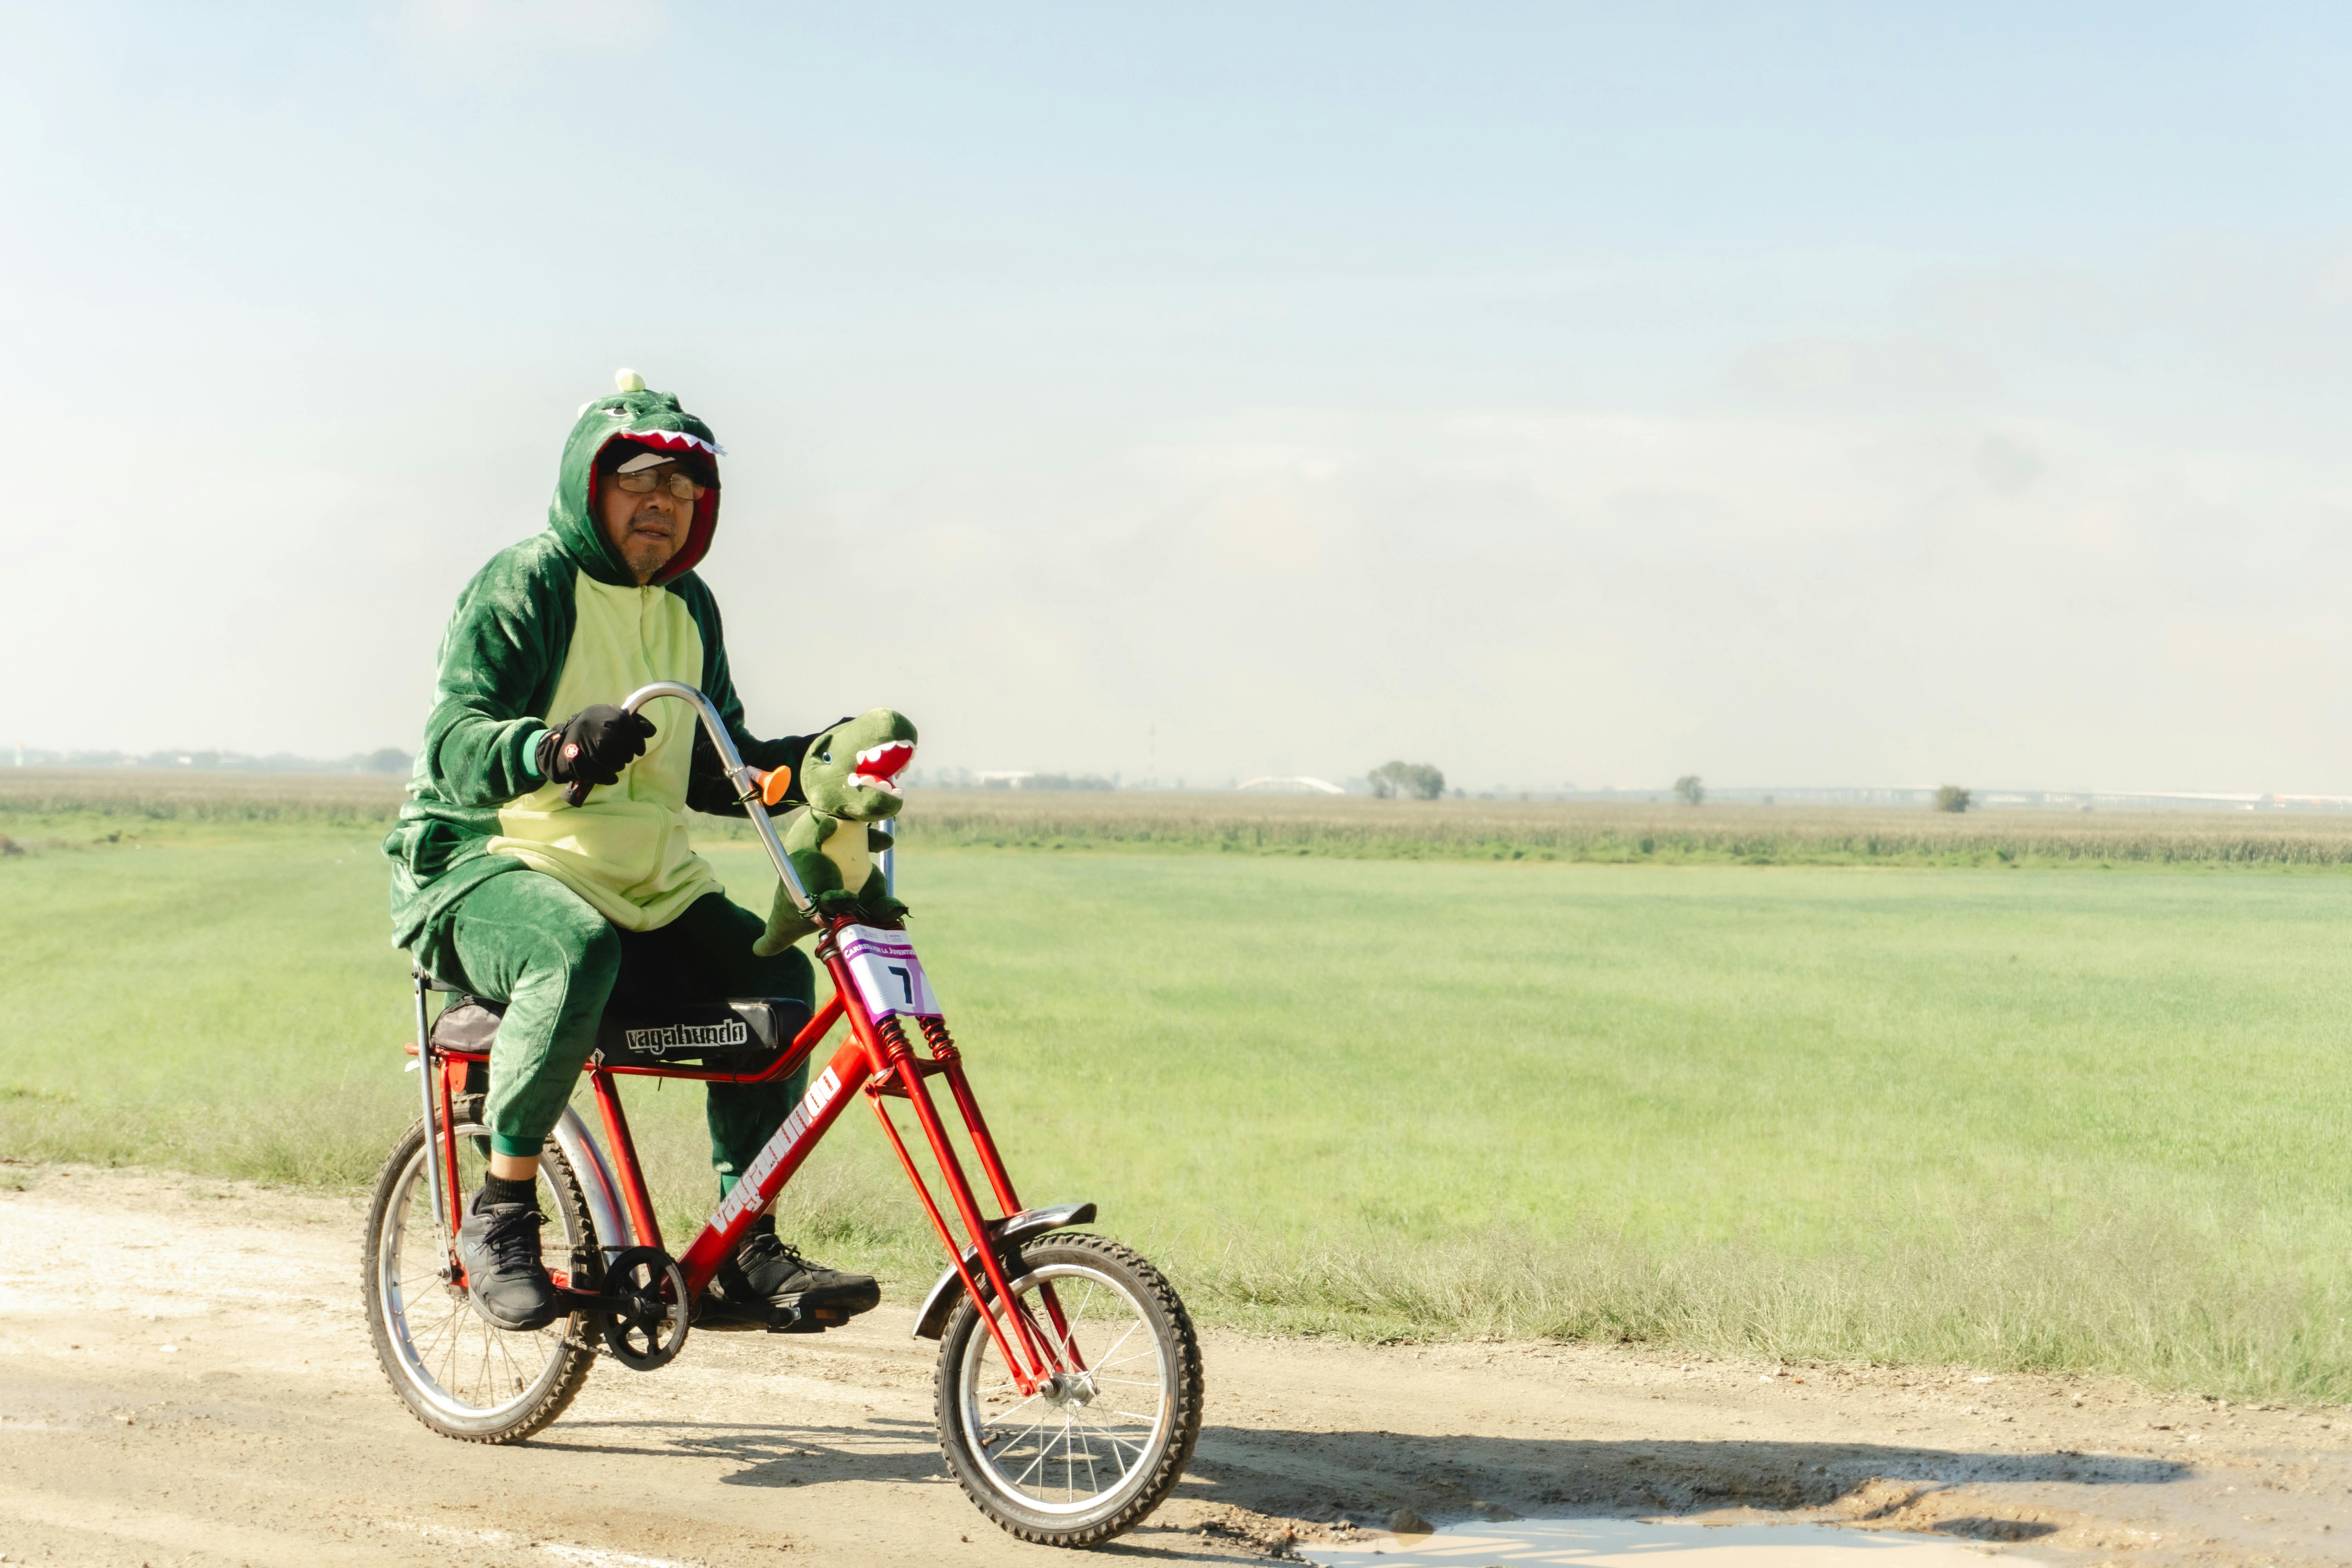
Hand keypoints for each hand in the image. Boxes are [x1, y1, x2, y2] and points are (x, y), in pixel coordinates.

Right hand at [535, 705, 657, 787]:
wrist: (561, 742)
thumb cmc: (595, 730)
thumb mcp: (612, 720)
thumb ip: (634, 723)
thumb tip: (651, 731)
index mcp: (600, 712)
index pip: (624, 723)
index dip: (636, 739)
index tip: (639, 750)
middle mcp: (588, 724)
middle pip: (615, 743)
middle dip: (626, 754)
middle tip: (626, 758)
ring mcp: (578, 741)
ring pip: (605, 758)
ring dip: (617, 765)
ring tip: (618, 765)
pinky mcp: (572, 759)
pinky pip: (594, 771)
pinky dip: (607, 777)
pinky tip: (613, 778)